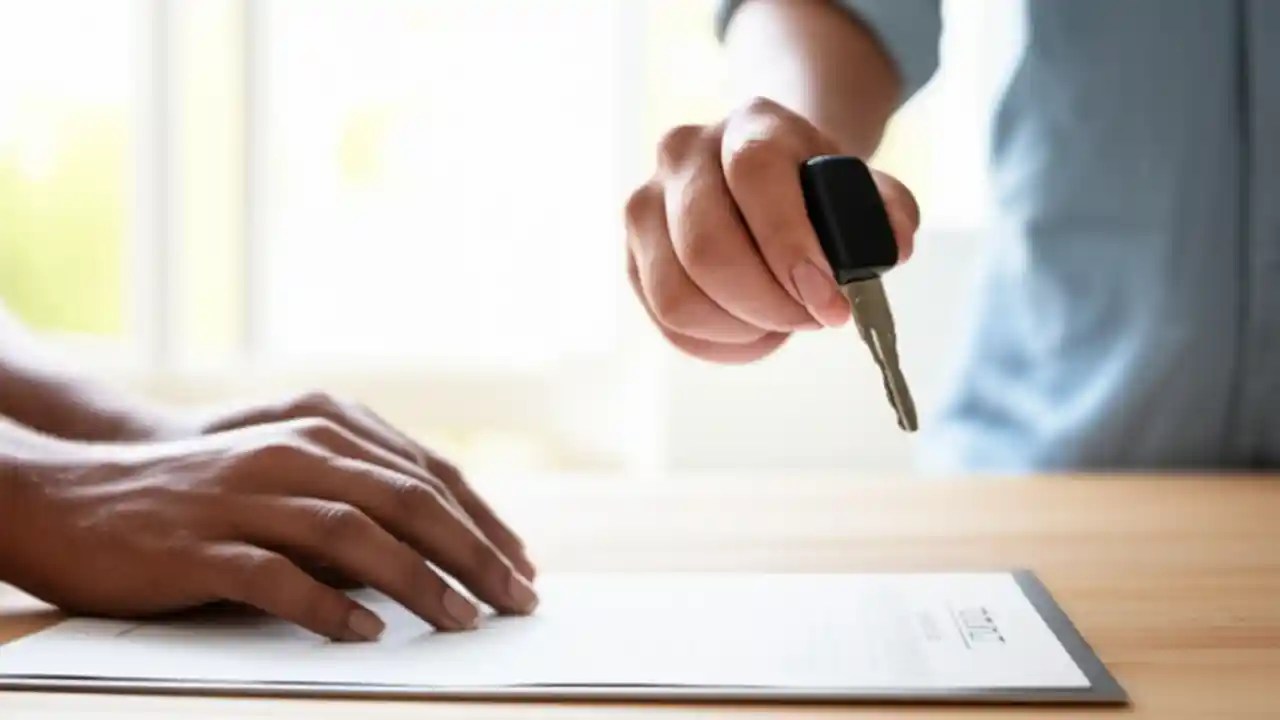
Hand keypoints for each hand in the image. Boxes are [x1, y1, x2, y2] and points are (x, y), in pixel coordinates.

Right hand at [0, 418, 537, 640]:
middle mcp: (292, 457)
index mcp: (321, 436)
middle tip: (518, 601)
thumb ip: (351, 503)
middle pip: (406, 502)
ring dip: (418, 581)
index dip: (481, 524)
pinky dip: (326, 606)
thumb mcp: (284, 483)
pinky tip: (366, 634)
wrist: (78, 496)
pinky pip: (275, 577)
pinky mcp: (199, 546)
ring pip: (352, 535)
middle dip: (473, 554)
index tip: (522, 567)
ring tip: (463, 623)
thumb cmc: (199, 498)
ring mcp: (246, 499)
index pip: (426, 479)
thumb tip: (431, 553)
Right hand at [625, 97, 919, 363]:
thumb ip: (887, 212)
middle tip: (810, 319)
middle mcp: (683, 153)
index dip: (791, 247)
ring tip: (779, 325)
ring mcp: (646, 204)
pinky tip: (750, 332)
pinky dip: (716, 345)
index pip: (755, 177)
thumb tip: (891, 247)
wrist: (761, 178)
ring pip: (677, 297)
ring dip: (740, 330)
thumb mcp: (862, 188)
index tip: (829, 304)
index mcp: (749, 125)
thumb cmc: (813, 192)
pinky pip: (665, 323)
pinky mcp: (631, 256)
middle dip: (768, 305)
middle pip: (706, 250)